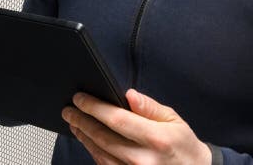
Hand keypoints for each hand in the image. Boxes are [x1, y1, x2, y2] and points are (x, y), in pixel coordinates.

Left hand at [61, 89, 211, 164]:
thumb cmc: (184, 146)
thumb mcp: (174, 121)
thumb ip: (150, 107)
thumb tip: (129, 94)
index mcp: (157, 139)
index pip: (117, 119)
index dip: (94, 107)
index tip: (79, 98)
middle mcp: (144, 159)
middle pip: (103, 137)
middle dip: (81, 121)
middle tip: (68, 110)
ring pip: (100, 153)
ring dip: (83, 136)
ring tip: (74, 123)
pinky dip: (93, 151)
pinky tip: (87, 140)